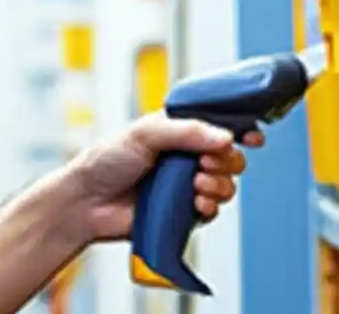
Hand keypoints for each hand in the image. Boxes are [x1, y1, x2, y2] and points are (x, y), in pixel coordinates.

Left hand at [73, 113, 265, 242]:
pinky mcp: (183, 212)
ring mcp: (186, 185)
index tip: (253, 137)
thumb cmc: (107, 159)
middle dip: (226, 161)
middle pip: (230, 157)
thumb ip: (188, 131)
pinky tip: (195, 205)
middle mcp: (187, 157)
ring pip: (226, 185)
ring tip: (195, 186)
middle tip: (205, 164)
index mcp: (180, 131)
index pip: (220, 126)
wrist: (85, 202)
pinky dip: (209, 207)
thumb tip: (226, 137)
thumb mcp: (146, 133)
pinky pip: (212, 211)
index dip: (241, 130)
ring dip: (218, 185)